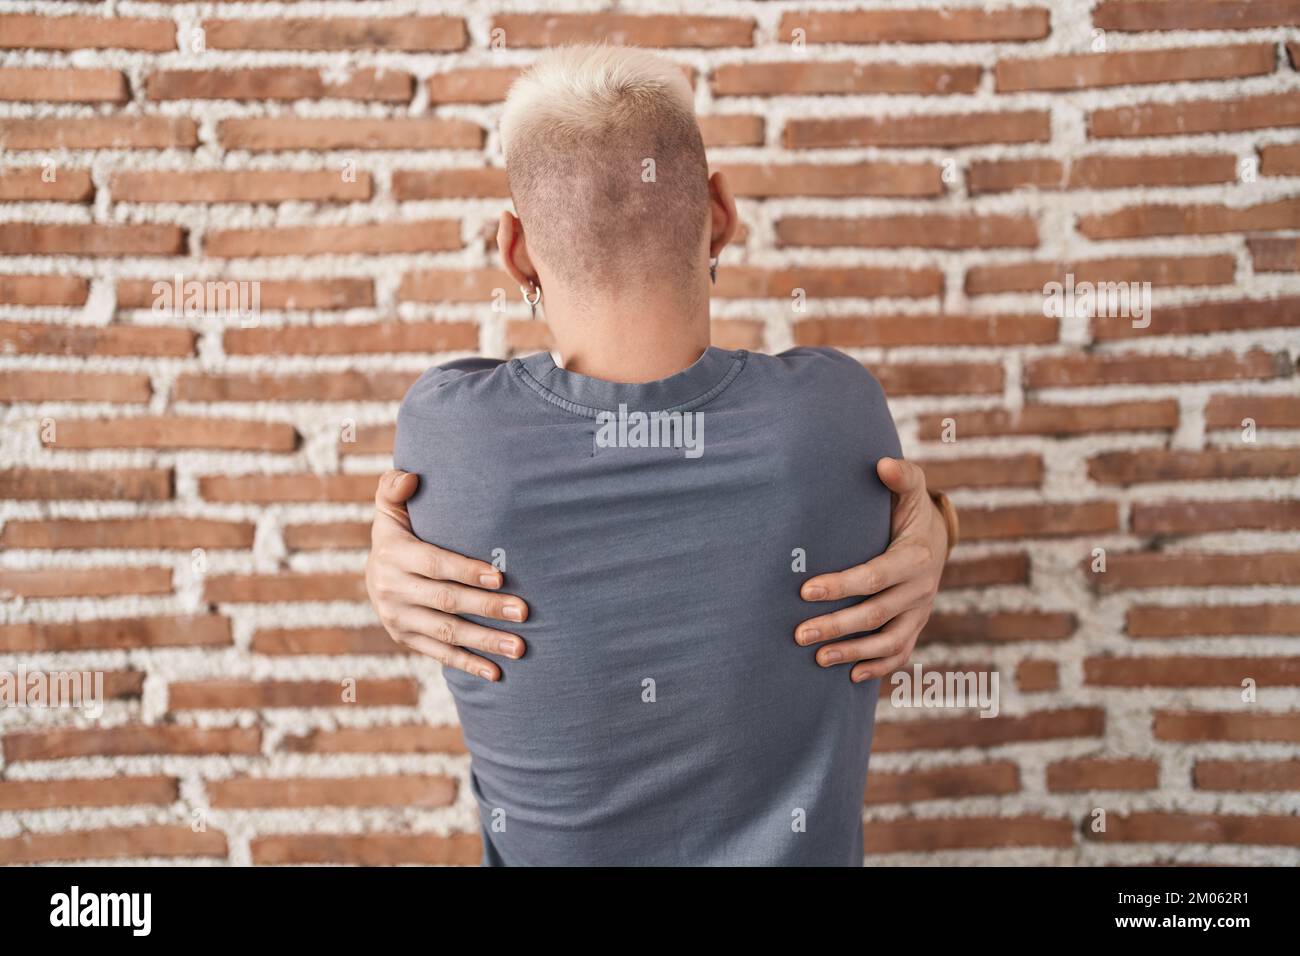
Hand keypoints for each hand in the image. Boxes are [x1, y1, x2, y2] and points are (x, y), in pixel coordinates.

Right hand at [366, 470, 528, 680]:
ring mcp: (399, 618)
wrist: (374, 572)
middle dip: (487, 608)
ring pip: (447, 633)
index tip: (500, 578)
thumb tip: (411, 478)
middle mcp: (393, 589)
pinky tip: (497, 673)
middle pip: (447, 601)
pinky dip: (468, 665)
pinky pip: (439, 654)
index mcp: (394, 555)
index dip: (467, 572)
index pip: (436, 565)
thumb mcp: (391, 508)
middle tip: (524, 612)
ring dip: (485, 642)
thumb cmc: (399, 531)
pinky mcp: (406, 639)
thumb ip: (394, 488)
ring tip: (520, 647)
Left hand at [794, 458, 949, 682]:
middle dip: (836, 627)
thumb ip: (901, 475)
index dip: (840, 585)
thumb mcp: (911, 488)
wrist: (938, 535)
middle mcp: (920, 589)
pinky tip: (850, 676)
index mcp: (914, 558)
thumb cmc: (909, 508)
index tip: (805, 590)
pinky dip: (879, 666)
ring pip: (889, 641)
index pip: (873, 576)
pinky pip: (902, 652)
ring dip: (854, 653)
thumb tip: (882, 464)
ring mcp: (920, 611)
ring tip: (818, 659)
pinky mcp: (917, 624)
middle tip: (799, 635)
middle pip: (875, 615)